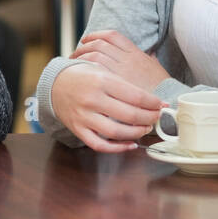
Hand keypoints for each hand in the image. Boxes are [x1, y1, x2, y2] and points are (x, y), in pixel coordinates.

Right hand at [51, 62, 166, 151]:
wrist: (55, 84)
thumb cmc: (84, 76)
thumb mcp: (103, 70)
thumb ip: (124, 83)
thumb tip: (151, 98)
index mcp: (102, 80)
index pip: (135, 96)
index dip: (153, 103)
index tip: (162, 105)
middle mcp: (92, 99)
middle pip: (129, 115)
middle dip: (149, 118)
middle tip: (157, 117)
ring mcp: (84, 116)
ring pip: (116, 132)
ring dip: (137, 133)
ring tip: (146, 128)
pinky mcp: (78, 130)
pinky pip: (100, 145)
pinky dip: (118, 148)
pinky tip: (131, 144)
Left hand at [71, 29, 168, 90]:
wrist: (166, 101)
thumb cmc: (162, 88)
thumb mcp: (157, 69)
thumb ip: (151, 61)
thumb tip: (150, 56)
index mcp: (135, 52)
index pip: (112, 36)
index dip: (97, 35)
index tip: (87, 39)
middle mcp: (126, 58)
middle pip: (99, 44)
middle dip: (85, 46)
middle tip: (77, 52)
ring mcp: (119, 70)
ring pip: (94, 54)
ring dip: (81, 56)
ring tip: (74, 62)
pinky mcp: (113, 84)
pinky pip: (94, 70)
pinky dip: (85, 68)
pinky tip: (80, 73)